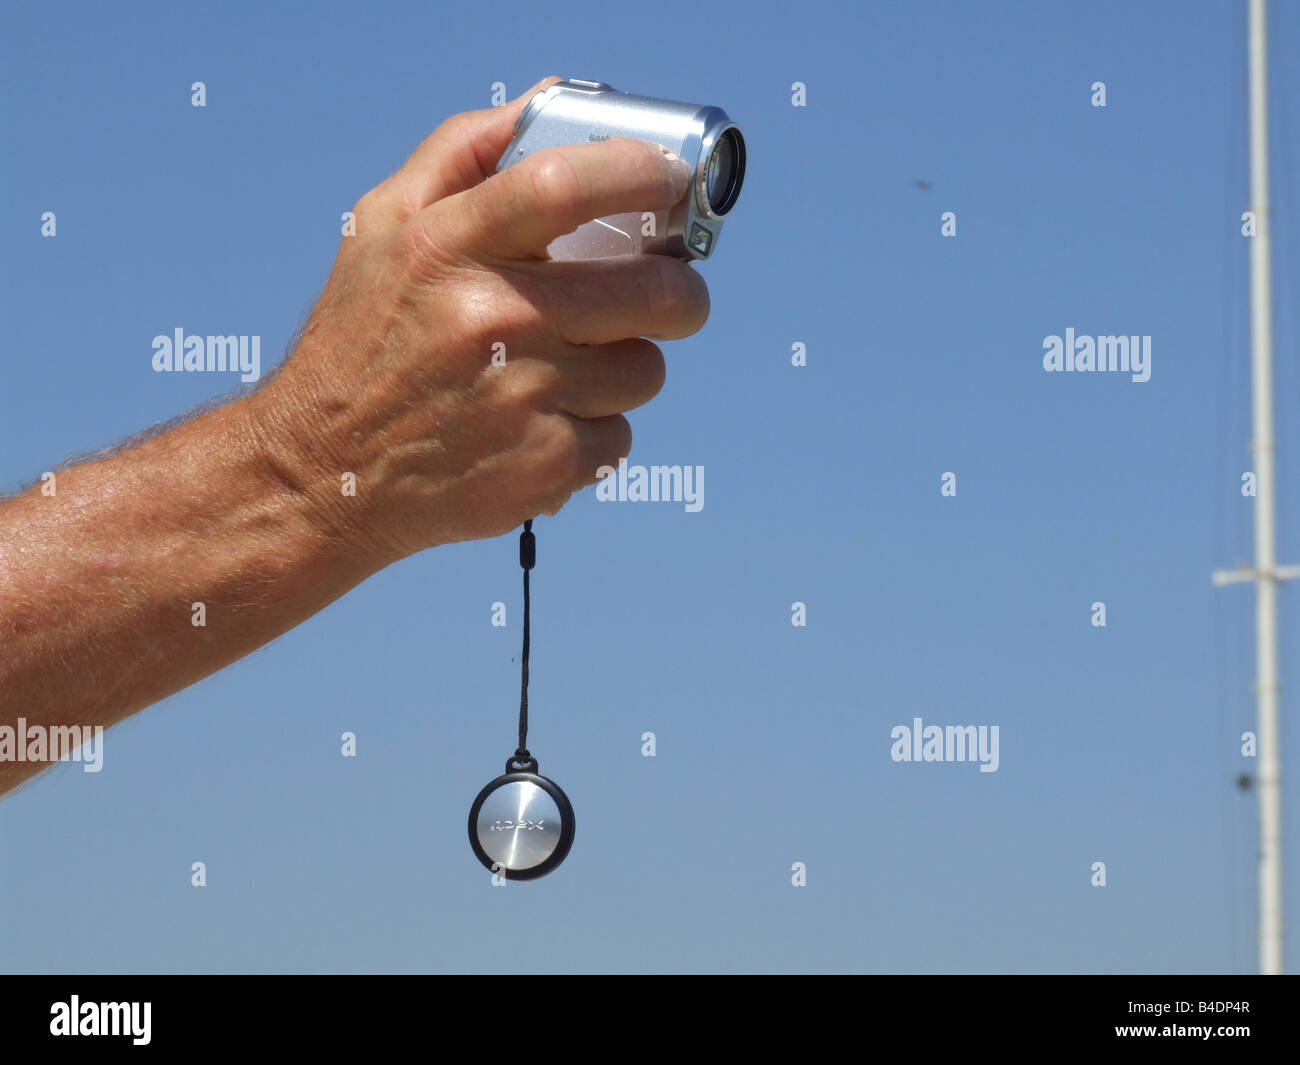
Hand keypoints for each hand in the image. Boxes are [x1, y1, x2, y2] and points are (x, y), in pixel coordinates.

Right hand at [248, 76, 709, 563]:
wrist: (324, 476)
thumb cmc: (361, 343)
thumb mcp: (381, 229)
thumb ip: (461, 153)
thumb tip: (547, 103)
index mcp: (448, 246)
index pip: (565, 185)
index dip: (638, 175)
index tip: (670, 181)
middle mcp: (489, 319)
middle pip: (652, 293)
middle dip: (681, 295)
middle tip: (671, 298)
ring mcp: (522, 398)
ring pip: (644, 371)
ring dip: (624, 370)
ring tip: (572, 373)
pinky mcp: (543, 467)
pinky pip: (619, 438)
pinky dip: (593, 435)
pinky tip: (543, 428)